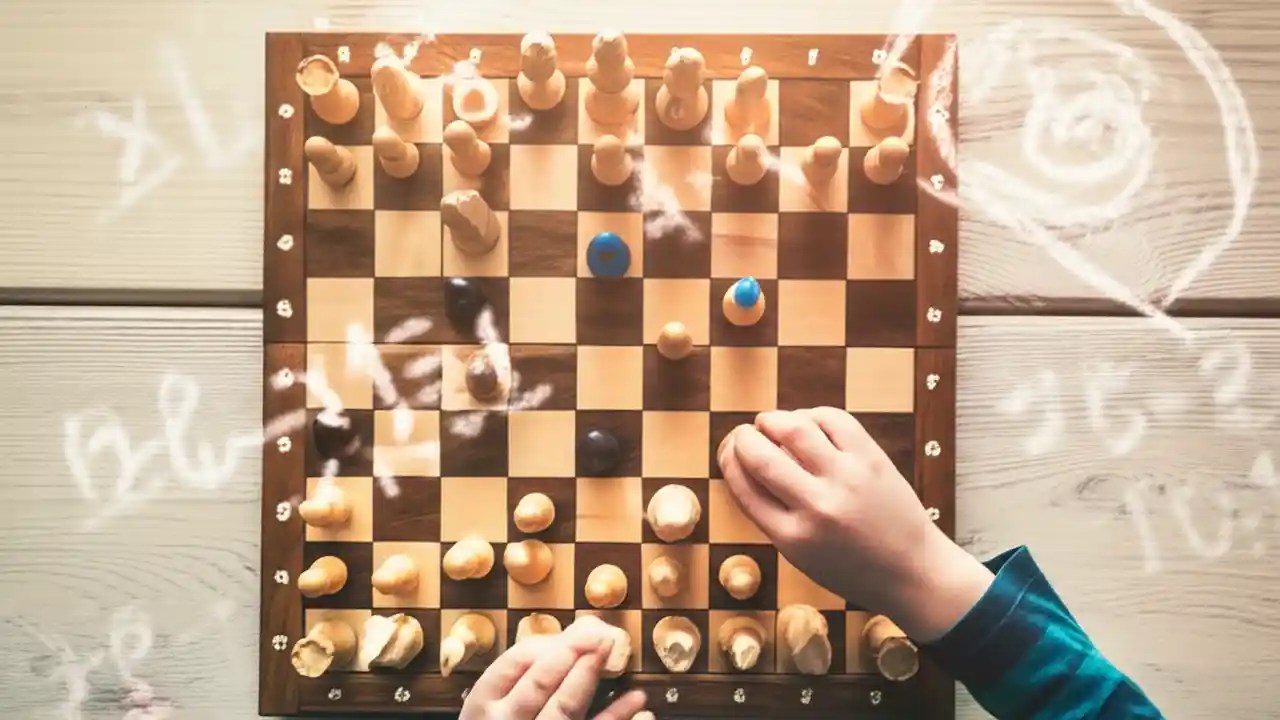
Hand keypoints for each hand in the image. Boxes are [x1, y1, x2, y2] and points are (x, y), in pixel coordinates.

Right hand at [460, 616, 646, 719]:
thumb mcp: (496, 700)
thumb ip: (525, 672)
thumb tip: (580, 632)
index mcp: (484, 702)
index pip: (516, 660)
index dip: (549, 641)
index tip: (577, 631)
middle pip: (540, 682)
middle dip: (573, 652)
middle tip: (601, 633)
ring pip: (563, 709)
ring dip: (590, 679)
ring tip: (614, 655)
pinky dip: (615, 718)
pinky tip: (639, 705)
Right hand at [718, 407, 992, 640]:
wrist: (913, 571)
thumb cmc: (853, 568)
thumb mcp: (800, 555)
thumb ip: (771, 514)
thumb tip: (745, 462)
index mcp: (792, 537)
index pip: (743, 485)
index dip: (728, 459)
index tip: (729, 450)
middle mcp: (817, 506)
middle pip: (760, 454)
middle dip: (743, 436)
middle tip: (745, 434)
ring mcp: (846, 479)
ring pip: (794, 427)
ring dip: (772, 419)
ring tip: (771, 424)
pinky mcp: (872, 459)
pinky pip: (832, 419)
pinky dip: (811, 415)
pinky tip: (807, 424)